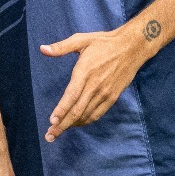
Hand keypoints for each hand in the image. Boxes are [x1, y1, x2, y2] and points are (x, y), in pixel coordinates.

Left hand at [40, 24, 151, 140]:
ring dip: (72, 125)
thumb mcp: (82, 39)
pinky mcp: (113, 96)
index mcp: (85, 72)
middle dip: (62, 125)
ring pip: (86, 114)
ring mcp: (105, 93)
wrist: (132, 47)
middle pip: (77, 110)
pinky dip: (86, 121)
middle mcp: (95, 85)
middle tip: (49, 136)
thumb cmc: (104, 42)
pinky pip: (98, 113)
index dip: (61, 110)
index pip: (71, 96)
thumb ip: (61, 47)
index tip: (51, 122)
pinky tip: (76, 123)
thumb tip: (42, 49)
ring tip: (58, 133)